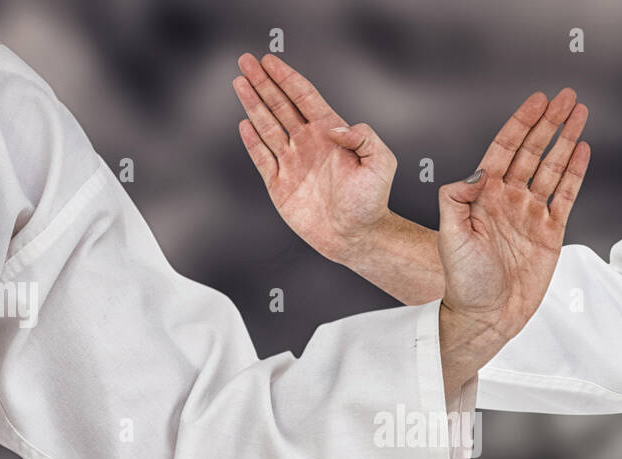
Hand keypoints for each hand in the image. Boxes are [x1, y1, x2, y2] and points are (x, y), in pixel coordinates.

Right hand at [233, 53, 395, 263]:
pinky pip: (262, 158)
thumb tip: (335, 127)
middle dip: (263, 83)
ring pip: (267, 126)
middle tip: (246, 61)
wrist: (357, 236)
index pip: (303, 97)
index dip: (286, 78)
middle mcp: (308, 144)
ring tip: (240, 82)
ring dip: (253, 104)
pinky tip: (244, 123)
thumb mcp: (381, 163)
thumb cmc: (372, 201)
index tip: (269, 60)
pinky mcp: (280, 185)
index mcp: (329, 133)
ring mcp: (292, 163)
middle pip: (280, 105)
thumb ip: (364, 137)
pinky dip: (252, 141)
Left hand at [436, 90, 589, 391]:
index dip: (522, 123)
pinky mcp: (550, 233)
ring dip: (566, 140)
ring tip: (580, 113)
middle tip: (568, 96)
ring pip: (552, 168)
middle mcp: (509, 200)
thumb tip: (475, 174)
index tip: (538, 100)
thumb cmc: (464, 280)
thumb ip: (456, 200)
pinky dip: (575, 172)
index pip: (505, 149)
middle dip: (550, 122)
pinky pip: (565, 196)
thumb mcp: (450, 236)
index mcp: (484, 196)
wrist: (487, 315)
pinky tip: (583, 150)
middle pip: (533, 151)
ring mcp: (530, 214)